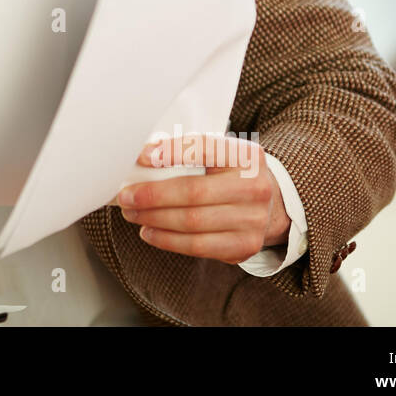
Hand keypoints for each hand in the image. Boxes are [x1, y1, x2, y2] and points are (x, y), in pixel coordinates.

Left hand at [116, 133, 290, 264]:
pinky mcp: (244, 246)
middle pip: (193, 192)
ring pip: (192, 223)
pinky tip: (150, 232)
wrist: (269, 203)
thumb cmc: (230, 174)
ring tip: (132, 214)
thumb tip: (143, 158)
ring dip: (154, 219)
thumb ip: (189, 153)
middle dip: (152, 196)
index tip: (141, 157)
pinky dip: (168, 240)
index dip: (171, 152)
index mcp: (246, 155)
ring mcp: (253, 220)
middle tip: (126, 196)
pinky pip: (198, 246)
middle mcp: (254, 188)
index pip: (204, 149)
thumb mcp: (220, 154)